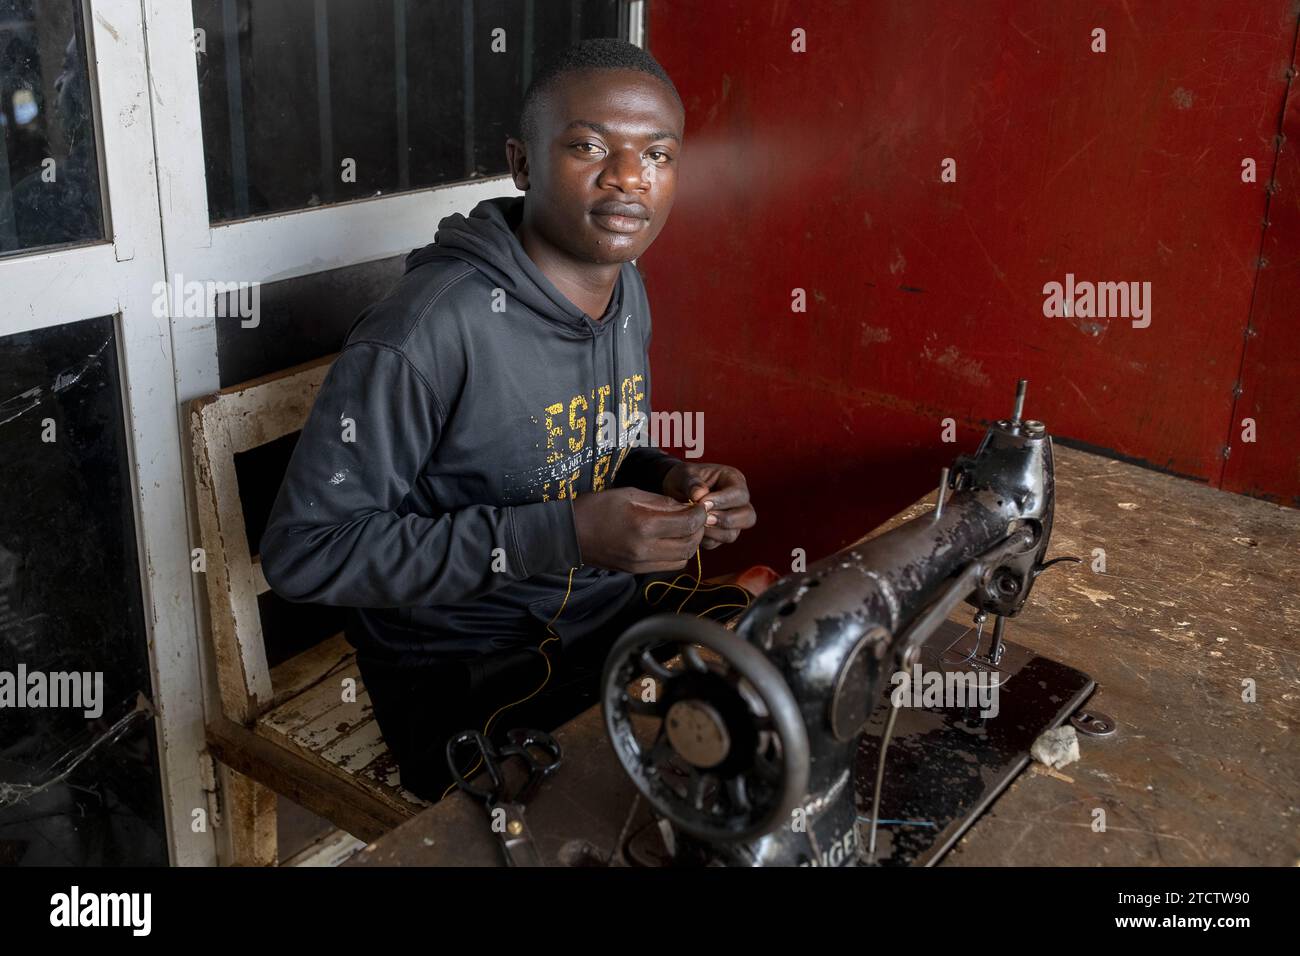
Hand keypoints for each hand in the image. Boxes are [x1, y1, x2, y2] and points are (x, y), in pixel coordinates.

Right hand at [571, 487, 708, 572]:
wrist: (570, 533)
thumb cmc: (598, 507)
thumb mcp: (630, 494)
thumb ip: (662, 502)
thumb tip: (686, 507)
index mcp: (645, 526)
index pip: (688, 524)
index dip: (700, 514)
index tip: (700, 506)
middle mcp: (645, 549)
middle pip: (690, 544)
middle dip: (698, 529)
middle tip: (695, 516)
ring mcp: (641, 564)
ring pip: (682, 558)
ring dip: (689, 543)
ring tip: (683, 528)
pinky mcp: (637, 571)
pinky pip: (668, 565)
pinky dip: (676, 553)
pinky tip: (670, 540)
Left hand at [661, 461, 755, 549]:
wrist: (674, 492)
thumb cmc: (682, 479)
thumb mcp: (684, 474)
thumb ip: (691, 482)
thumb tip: (699, 495)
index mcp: (734, 480)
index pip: (740, 494)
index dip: (722, 501)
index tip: (701, 503)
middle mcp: (738, 501)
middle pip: (748, 516)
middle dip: (725, 520)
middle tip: (704, 518)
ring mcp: (732, 519)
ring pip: (733, 534)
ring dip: (713, 532)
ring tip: (697, 523)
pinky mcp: (721, 533)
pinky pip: (718, 543)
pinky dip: (705, 539)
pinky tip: (693, 530)